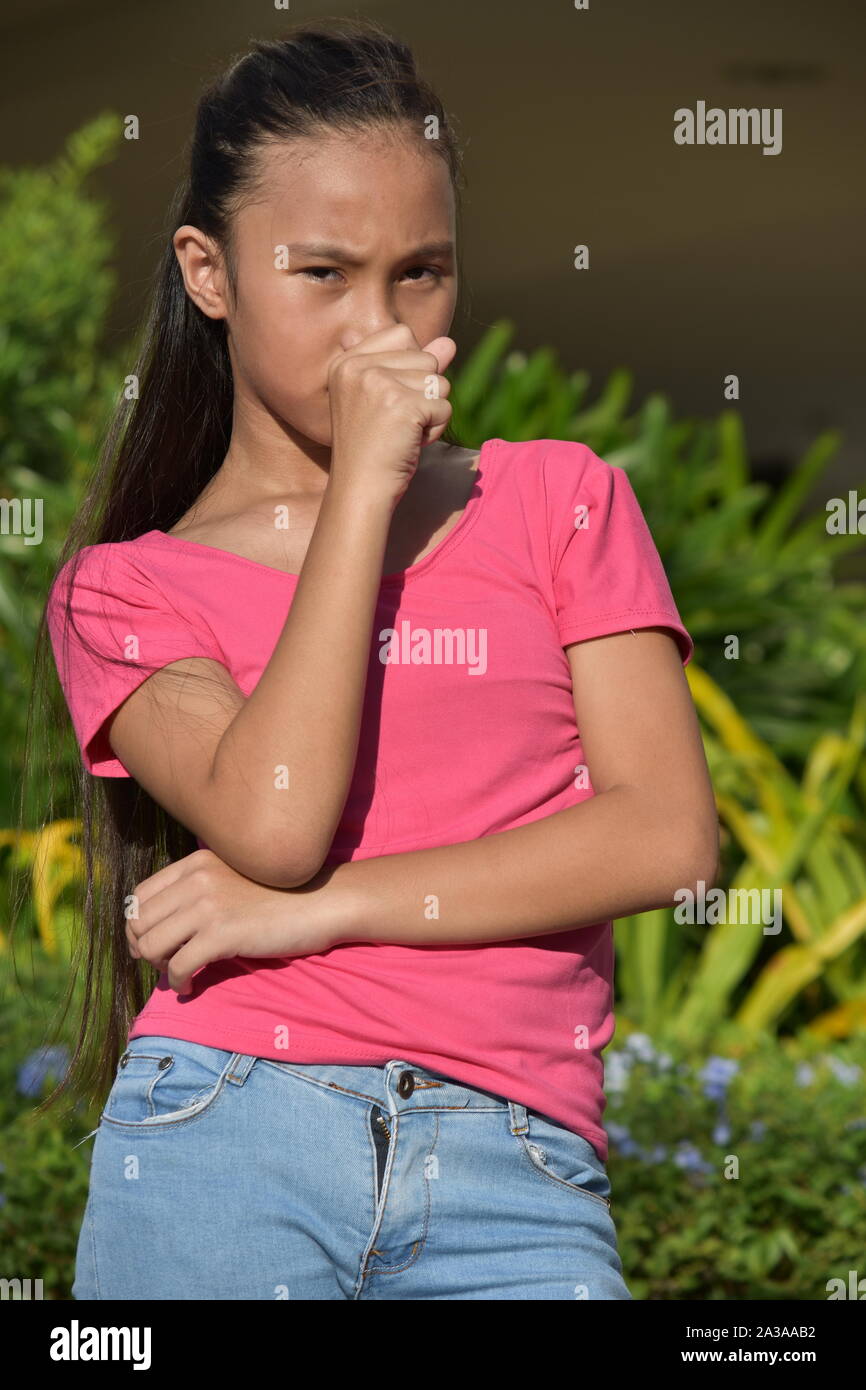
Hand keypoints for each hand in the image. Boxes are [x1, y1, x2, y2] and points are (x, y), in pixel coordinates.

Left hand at [124, 849, 347, 995]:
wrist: (319, 902)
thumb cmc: (278, 896)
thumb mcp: (230, 880)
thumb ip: (196, 891)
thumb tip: (155, 927)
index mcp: (196, 863)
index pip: (139, 895)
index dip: (138, 925)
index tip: (152, 943)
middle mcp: (196, 879)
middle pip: (139, 922)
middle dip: (145, 949)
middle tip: (165, 963)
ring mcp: (208, 905)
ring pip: (151, 946)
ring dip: (160, 967)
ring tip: (179, 973)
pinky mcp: (222, 933)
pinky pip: (178, 966)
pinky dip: (179, 983)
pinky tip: (191, 986)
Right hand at [327, 323, 455, 503]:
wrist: (361, 489)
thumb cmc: (374, 448)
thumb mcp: (389, 400)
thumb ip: (415, 366)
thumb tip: (449, 343)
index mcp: (346, 361)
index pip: (403, 334)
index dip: (411, 368)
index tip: (389, 401)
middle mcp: (358, 366)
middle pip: (426, 358)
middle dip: (423, 393)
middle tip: (395, 422)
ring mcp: (378, 383)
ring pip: (439, 381)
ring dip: (431, 412)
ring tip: (402, 432)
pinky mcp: (401, 405)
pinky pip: (444, 407)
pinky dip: (435, 430)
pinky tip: (410, 443)